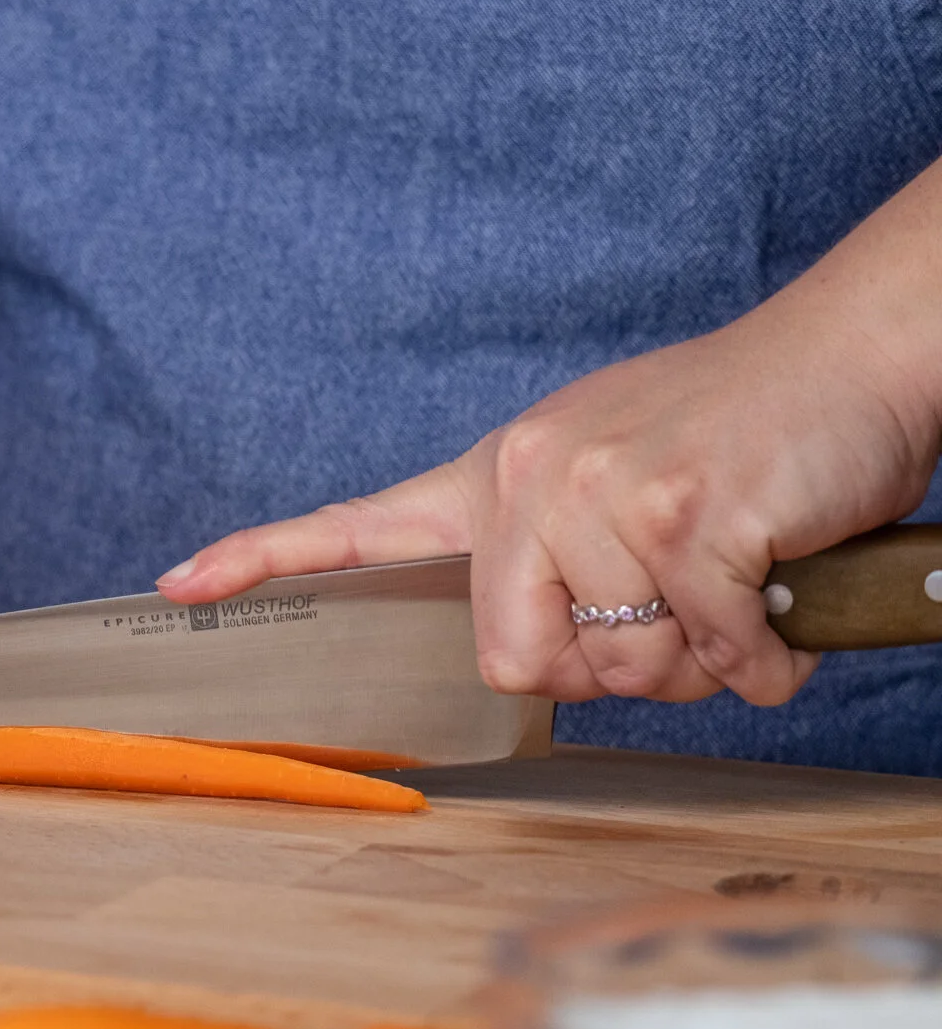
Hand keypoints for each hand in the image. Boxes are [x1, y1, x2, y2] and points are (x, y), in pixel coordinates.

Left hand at [154, 270, 941, 706]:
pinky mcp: (684, 514)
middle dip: (607, 672)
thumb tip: (553, 667)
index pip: (360, 522)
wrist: (850, 356)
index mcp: (501, 474)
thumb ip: (559, 563)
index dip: (264, 559)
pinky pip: (712, 653)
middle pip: (515, 660)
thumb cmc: (738, 434)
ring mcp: (604, 492)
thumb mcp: (614, 479)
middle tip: (676, 618)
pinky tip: (780, 594)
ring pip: (623, 668)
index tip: (178, 583)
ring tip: (733, 583)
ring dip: (699, 662)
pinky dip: (763, 657)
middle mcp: (531, 477)